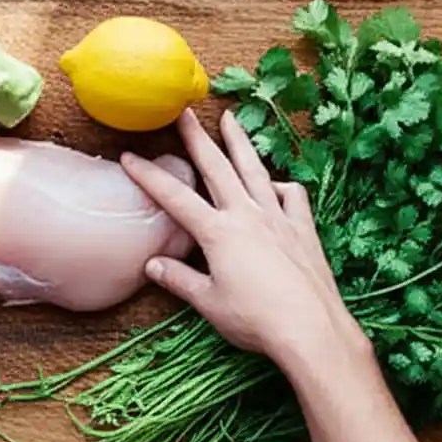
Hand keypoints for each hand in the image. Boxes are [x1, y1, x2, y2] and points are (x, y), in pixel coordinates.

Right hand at [120, 109, 365, 369]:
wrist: (312, 329)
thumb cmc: (255, 320)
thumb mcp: (208, 303)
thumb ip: (179, 280)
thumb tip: (152, 265)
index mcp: (218, 233)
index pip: (175, 198)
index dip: (149, 176)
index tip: (129, 157)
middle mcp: (248, 216)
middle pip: (217, 168)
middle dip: (196, 138)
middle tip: (183, 112)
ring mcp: (278, 219)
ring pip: (255, 171)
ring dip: (240, 143)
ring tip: (230, 119)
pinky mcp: (303, 229)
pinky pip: (292, 196)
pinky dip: (280, 185)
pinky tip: (273, 185)